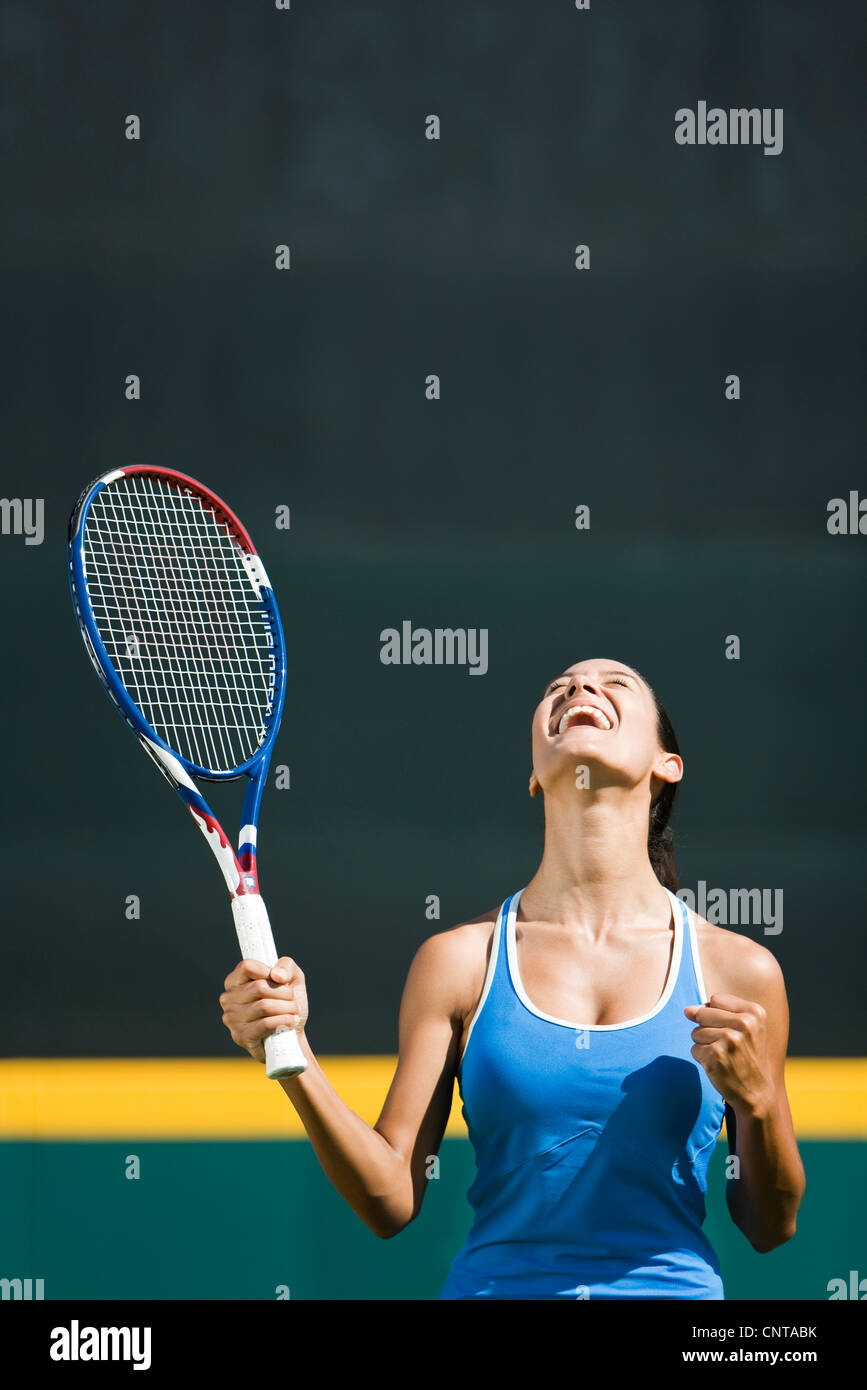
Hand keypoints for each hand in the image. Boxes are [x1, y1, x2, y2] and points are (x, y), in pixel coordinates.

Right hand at [220, 955, 308, 1064]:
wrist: (290, 1035)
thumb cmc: (287, 1003)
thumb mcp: (292, 979)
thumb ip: (287, 966)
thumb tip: (277, 975)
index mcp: (235, 981)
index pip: (247, 967)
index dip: (268, 971)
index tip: (282, 980)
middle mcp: (228, 999)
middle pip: (259, 987)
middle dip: (284, 993)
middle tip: (293, 1000)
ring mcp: (232, 1019)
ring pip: (264, 1006)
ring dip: (287, 1008)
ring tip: (294, 1011)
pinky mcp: (241, 1036)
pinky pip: (265, 1024)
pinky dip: (283, 1021)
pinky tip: (291, 1021)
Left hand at [684, 994, 773, 1116]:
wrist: (757, 1093)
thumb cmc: (746, 1056)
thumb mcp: (746, 1028)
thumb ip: (715, 1011)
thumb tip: (687, 1010)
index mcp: (754, 1012)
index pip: (715, 1000)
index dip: (716, 1015)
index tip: (732, 1031)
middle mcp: (744, 1023)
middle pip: (702, 1013)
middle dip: (707, 1030)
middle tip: (728, 1047)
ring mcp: (730, 1039)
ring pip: (696, 1032)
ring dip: (704, 1045)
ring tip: (724, 1056)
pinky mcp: (715, 1055)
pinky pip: (694, 1048)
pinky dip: (702, 1058)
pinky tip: (719, 1066)